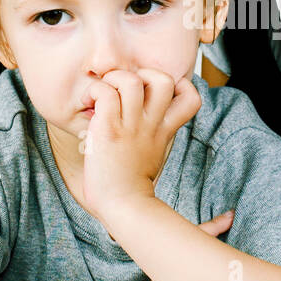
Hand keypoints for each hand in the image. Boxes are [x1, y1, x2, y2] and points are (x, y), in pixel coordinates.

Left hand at [81, 69, 201, 223]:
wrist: (123, 207)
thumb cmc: (132, 187)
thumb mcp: (154, 157)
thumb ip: (155, 139)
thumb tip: (168, 151)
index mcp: (164, 130)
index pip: (191, 96)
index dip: (179, 84)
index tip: (156, 92)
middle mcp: (151, 124)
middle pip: (164, 79)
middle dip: (144, 73)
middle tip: (125, 88)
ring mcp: (130, 125)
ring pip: (131, 79)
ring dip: (114, 79)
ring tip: (103, 93)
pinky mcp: (108, 129)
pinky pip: (104, 93)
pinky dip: (94, 91)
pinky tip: (88, 104)